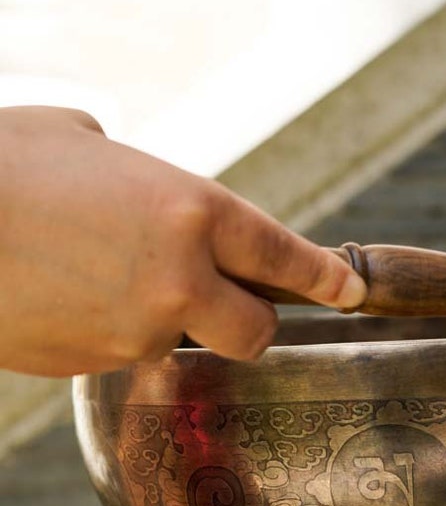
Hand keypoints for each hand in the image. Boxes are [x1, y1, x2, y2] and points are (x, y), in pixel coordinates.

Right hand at [0, 105, 365, 375]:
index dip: (326, 278)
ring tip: (95, 272)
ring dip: (159, 319)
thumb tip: (139, 190)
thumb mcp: (83, 138)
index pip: (286, 256)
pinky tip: (63, 295)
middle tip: (223, 298)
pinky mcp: (90, 367)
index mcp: (192, 211)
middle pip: (256, 332)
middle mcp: (179, 281)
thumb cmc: (2, 162)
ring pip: (178, 343)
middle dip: (249, 321)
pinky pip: (120, 353)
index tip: (352, 291)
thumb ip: (137, 173)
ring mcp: (134, 334)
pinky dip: (107, 331)